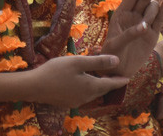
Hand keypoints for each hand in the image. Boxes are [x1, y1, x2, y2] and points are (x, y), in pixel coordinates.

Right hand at [0, 54, 127, 108]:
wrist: (34, 87)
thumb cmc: (56, 71)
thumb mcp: (78, 62)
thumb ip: (98, 62)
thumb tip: (117, 61)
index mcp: (91, 87)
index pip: (110, 84)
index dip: (119, 81)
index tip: (128, 78)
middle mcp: (87, 97)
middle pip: (103, 90)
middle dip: (110, 83)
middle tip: (116, 77)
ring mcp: (77, 101)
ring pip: (93, 93)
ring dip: (98, 85)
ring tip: (101, 77)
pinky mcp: (68, 102)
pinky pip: (84, 95)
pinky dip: (88, 88)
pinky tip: (84, 81)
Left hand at [100, 0, 162, 77]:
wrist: (118, 71)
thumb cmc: (111, 56)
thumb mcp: (116, 44)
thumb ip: (129, 34)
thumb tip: (144, 26)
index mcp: (120, 15)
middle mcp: (132, 17)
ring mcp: (143, 24)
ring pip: (152, 8)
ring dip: (153, 10)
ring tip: (145, 26)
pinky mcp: (152, 35)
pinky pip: (159, 19)